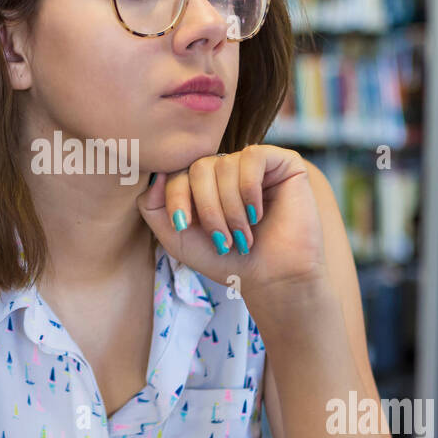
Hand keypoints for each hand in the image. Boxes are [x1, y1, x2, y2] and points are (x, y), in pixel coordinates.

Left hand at [136, 145, 327, 299]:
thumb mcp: (177, 238)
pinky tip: (258, 213)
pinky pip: (253, 157)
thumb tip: (156, 174)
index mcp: (203, 184)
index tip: (183, 226)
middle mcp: (228, 169)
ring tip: (243, 236)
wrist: (273, 280)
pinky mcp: (283, 163)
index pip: (177, 172)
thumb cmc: (227, 261)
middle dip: (206, 208)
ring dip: (230, 209)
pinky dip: (249, 189)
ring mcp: (255, 165)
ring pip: (225, 166)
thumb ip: (154, 208)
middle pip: (199, 168)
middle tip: (221, 240)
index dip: (176, 198)